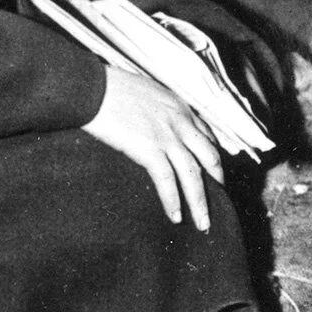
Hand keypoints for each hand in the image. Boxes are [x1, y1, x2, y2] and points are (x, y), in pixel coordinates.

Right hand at [82, 65, 222, 229]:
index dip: (213, 158)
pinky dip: (173, 200)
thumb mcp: (146, 94)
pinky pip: (167, 180)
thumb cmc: (109, 89)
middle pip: (209, 158)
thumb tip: (152, 126)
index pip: (207, 136)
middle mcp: (180, 122)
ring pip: (193, 174)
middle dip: (217, 183)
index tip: (215, 174)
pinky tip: (175, 216)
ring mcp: (167, 136)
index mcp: (180, 108)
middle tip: (219, 203)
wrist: (92, 88)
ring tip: (203, 223)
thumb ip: (158, 111)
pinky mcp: (149, 148)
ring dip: (200, 203)